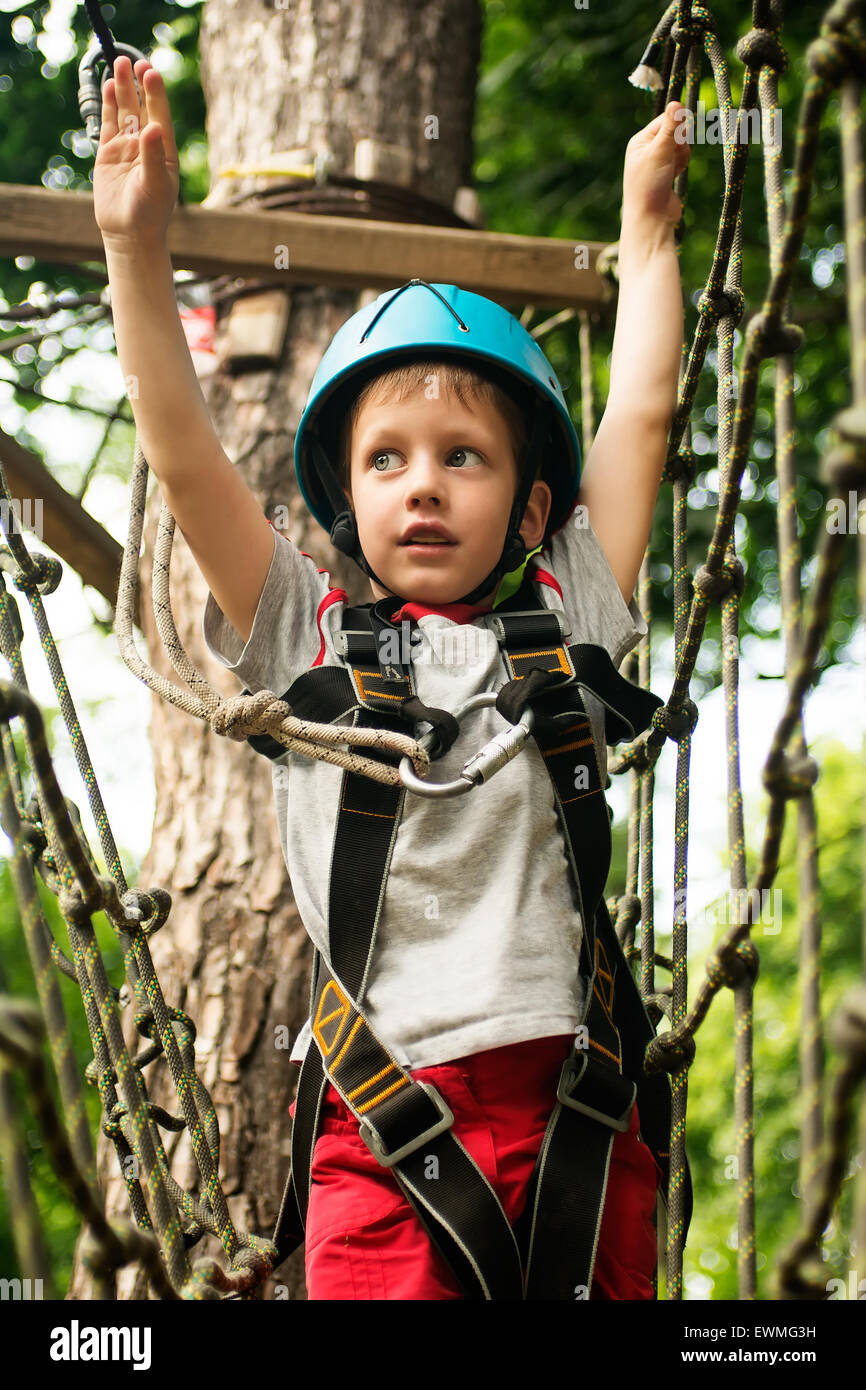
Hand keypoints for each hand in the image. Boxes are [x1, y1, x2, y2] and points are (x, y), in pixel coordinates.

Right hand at [93, 55, 179, 248]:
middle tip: (134, 61)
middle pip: (142, 108)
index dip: (156, 93)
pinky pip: (109, 124)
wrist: (129, 234)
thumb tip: (153, 128)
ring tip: (118, 63)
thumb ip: (154, 156)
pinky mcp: (109, 153)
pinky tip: (109, 87)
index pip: (160, 115)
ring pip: (125, 112)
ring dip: (123, 89)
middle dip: (138, 85)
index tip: (150, 72)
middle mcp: (147, 145)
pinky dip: (110, 106)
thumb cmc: (149, 213)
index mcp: (164, 151)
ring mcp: (127, 148)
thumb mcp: (155, 184)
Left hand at [622, 100, 690, 230]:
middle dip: (681, 143)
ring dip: (683, 156)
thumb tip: (676, 103)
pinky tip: (675, 176)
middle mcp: (647, 149)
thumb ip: (670, 128)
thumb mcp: (660, 152)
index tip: (682, 135)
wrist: (652, 219)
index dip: (677, 125)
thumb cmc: (650, 186)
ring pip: (681, 146)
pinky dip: (682, 165)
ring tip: (673, 170)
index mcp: (640, 141)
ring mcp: (658, 161)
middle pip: (676, 132)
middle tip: (674, 158)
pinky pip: (682, 159)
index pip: (666, 119)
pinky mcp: (668, 172)